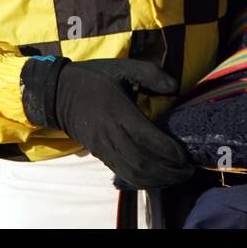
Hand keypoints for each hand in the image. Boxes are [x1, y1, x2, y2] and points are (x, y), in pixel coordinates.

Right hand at [21, 56, 193, 190]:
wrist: (57, 93)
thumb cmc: (94, 78)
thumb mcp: (122, 66)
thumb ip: (150, 73)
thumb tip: (176, 87)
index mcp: (118, 111)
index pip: (146, 138)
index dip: (167, 150)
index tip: (185, 154)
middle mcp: (110, 134)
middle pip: (142, 162)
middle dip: (168, 171)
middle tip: (189, 170)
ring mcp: (103, 147)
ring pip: (132, 172)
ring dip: (157, 180)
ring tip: (177, 177)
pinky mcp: (100, 154)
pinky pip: (122, 173)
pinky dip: (142, 181)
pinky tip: (157, 178)